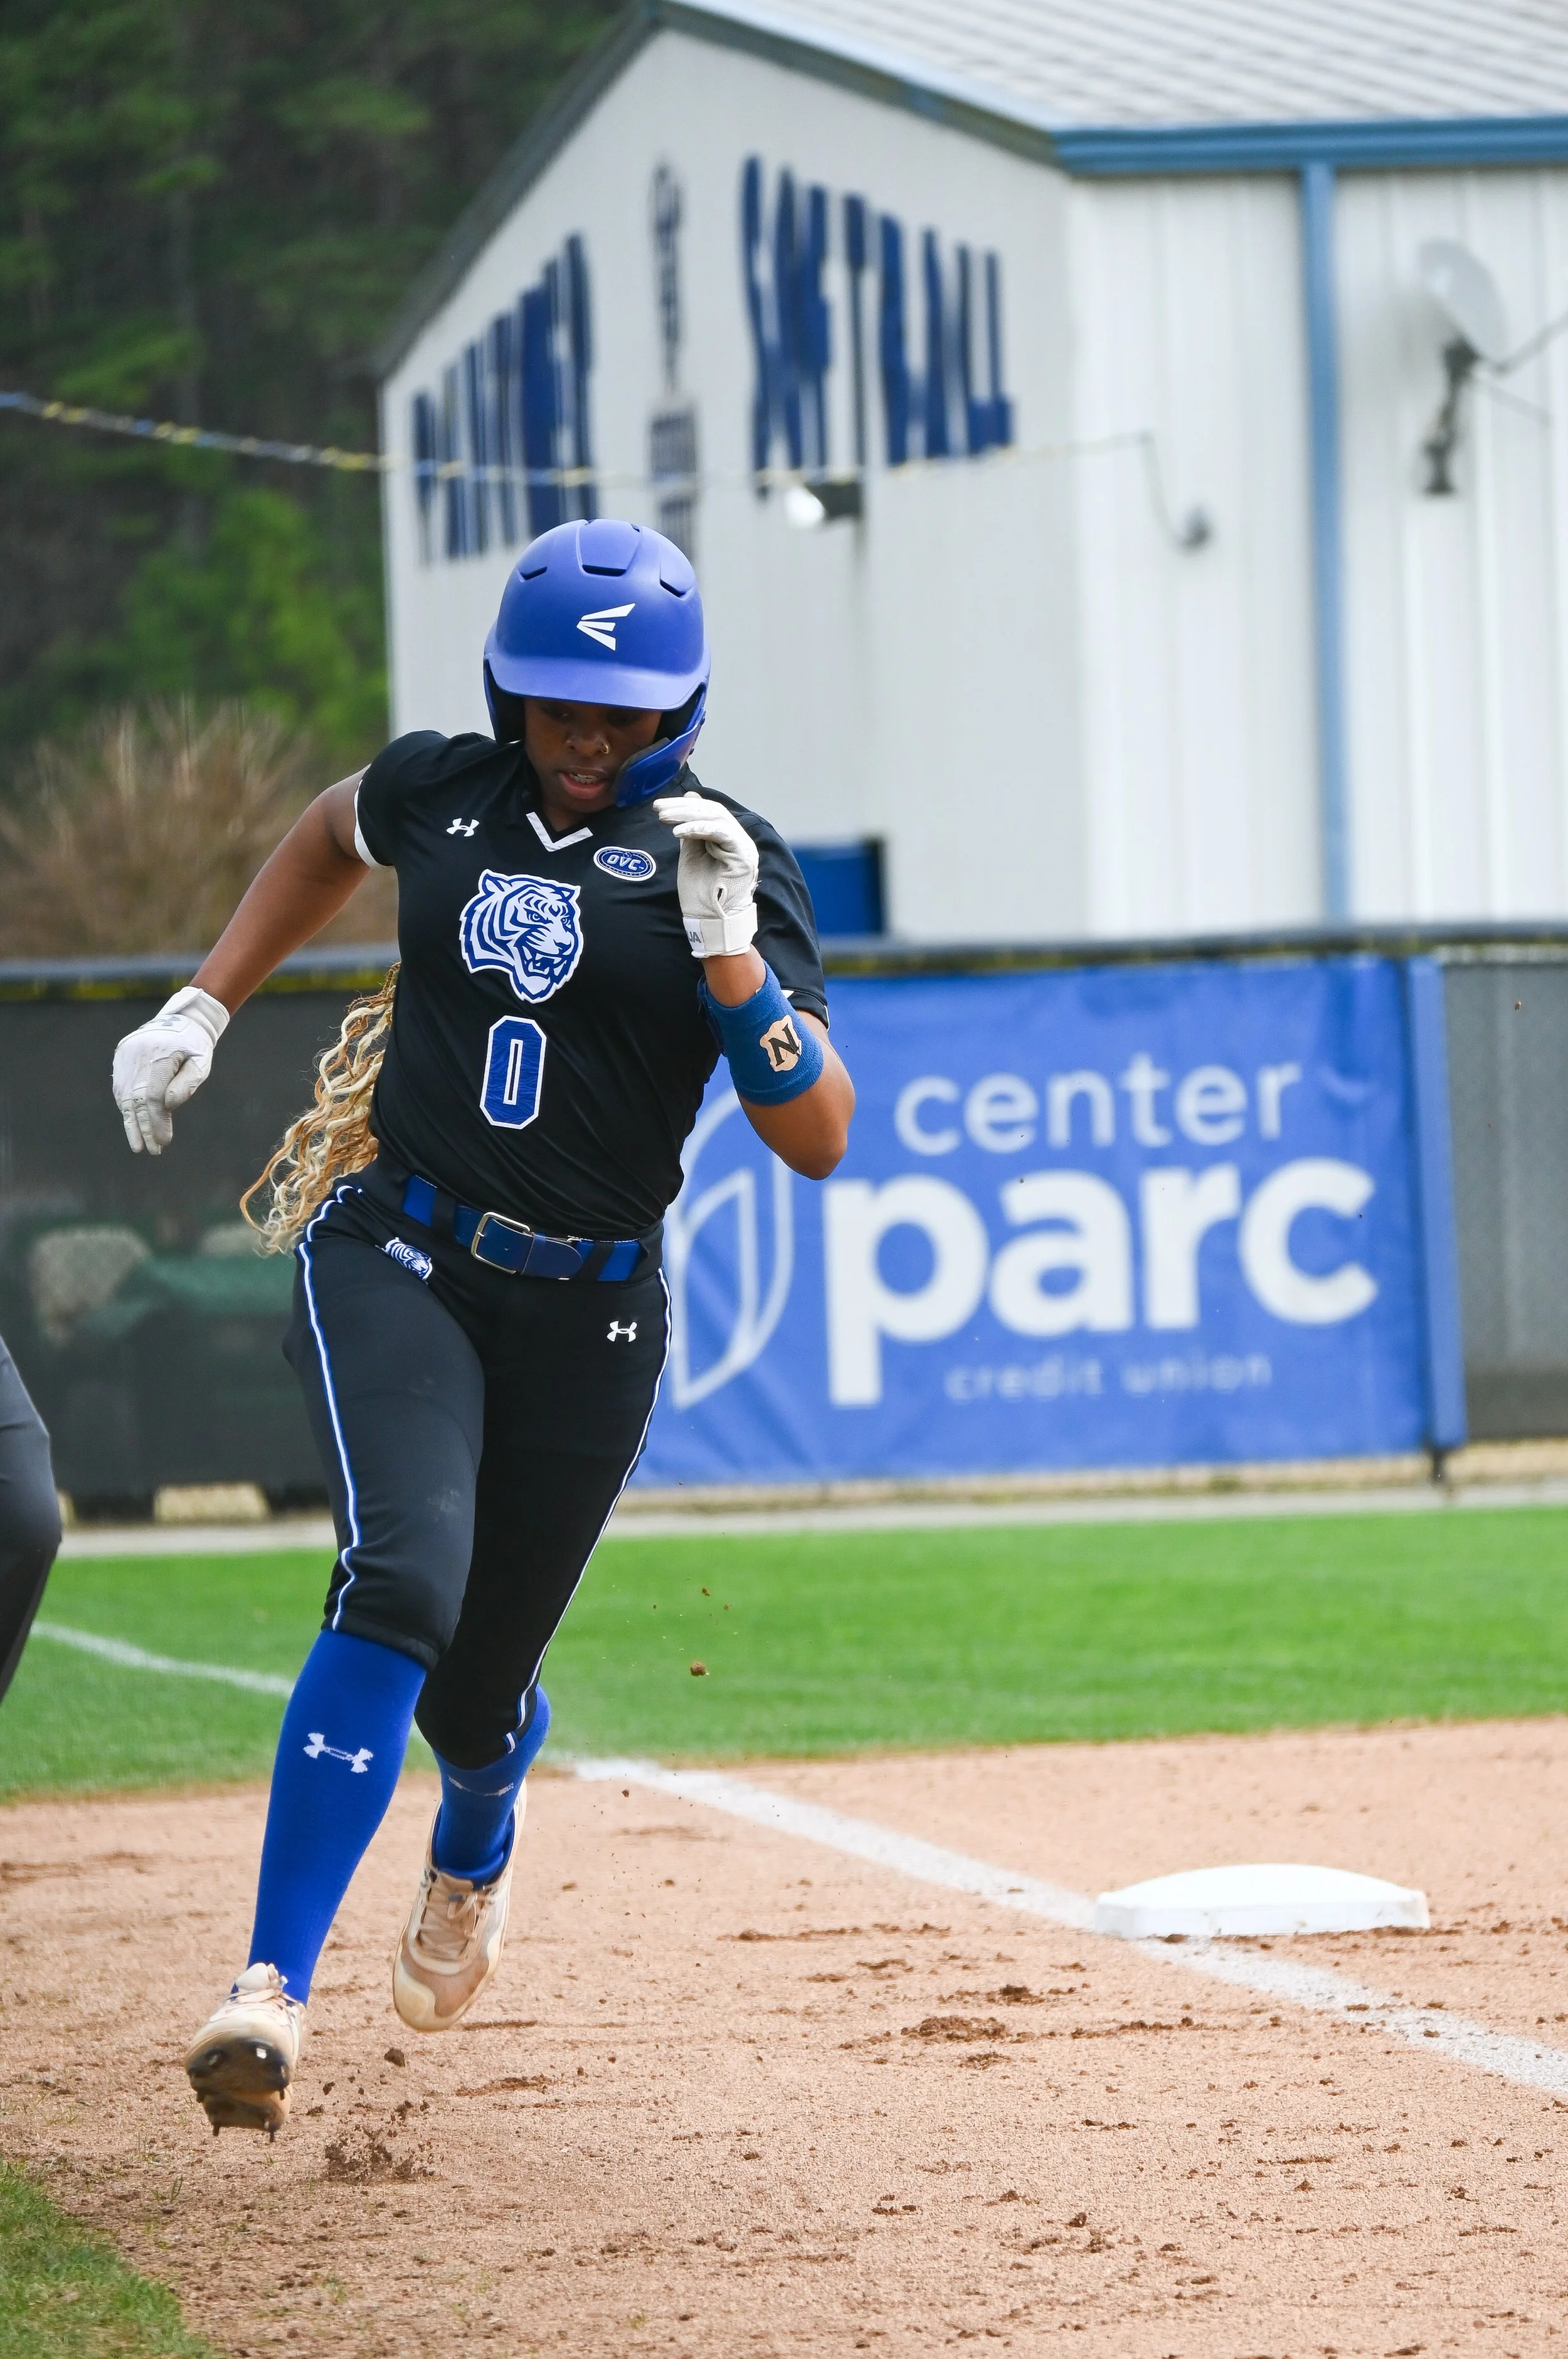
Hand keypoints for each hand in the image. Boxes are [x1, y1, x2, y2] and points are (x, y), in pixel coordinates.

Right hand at [111, 986, 229, 1154]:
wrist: (181, 1019)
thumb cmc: (195, 1046)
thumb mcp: (201, 1063)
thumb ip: (186, 1085)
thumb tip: (167, 1106)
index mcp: (160, 1055)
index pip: (154, 1097)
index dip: (156, 1122)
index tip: (162, 1142)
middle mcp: (138, 1055)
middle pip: (137, 1100)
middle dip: (143, 1127)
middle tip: (150, 1150)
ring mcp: (126, 1055)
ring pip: (125, 1095)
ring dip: (131, 1121)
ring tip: (138, 1144)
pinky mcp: (120, 1056)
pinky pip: (121, 1087)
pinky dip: (127, 1106)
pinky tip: (133, 1123)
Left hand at [654, 791, 758, 957]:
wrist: (710, 923)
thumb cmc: (701, 894)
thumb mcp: (692, 854)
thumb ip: (691, 829)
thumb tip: (689, 798)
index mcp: (728, 838)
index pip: (708, 811)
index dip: (684, 805)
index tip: (659, 806)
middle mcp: (739, 839)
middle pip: (712, 810)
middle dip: (682, 807)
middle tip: (658, 808)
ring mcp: (744, 847)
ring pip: (716, 817)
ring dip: (687, 815)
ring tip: (664, 817)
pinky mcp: (744, 856)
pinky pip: (721, 833)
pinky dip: (699, 828)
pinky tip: (678, 832)